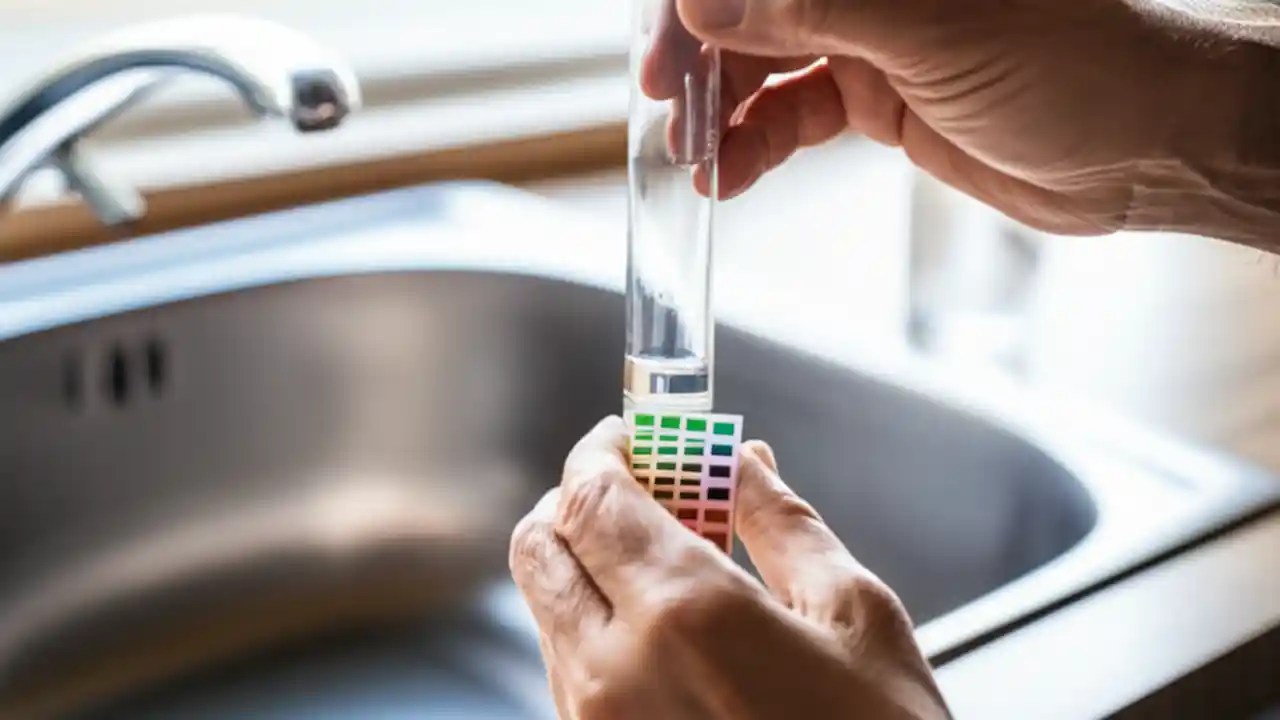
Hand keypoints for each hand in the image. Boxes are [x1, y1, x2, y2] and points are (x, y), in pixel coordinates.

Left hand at [509, 417, 948, 719]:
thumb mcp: (855, 615)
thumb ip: (782, 521)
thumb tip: (741, 458)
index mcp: (686, 613)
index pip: (590, 494)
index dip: (603, 449)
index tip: (632, 435)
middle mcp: (614, 668)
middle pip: (539, 543)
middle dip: (579, 500)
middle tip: (641, 491)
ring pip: (544, 606)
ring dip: (586, 562)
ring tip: (666, 562)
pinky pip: (564, 667)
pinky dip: (593, 623)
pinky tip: (663, 630)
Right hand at [644, 0, 1279, 247]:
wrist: (1144, 147)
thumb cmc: (1075, 65)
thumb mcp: (934, 30)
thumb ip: (814, 7)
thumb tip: (704, 6)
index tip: (665, 45)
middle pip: (753, 5)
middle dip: (700, 54)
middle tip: (665, 106)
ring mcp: (873, 36)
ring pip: (765, 62)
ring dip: (721, 109)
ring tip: (697, 159)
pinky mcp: (879, 97)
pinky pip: (793, 113)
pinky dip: (756, 144)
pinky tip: (730, 174)